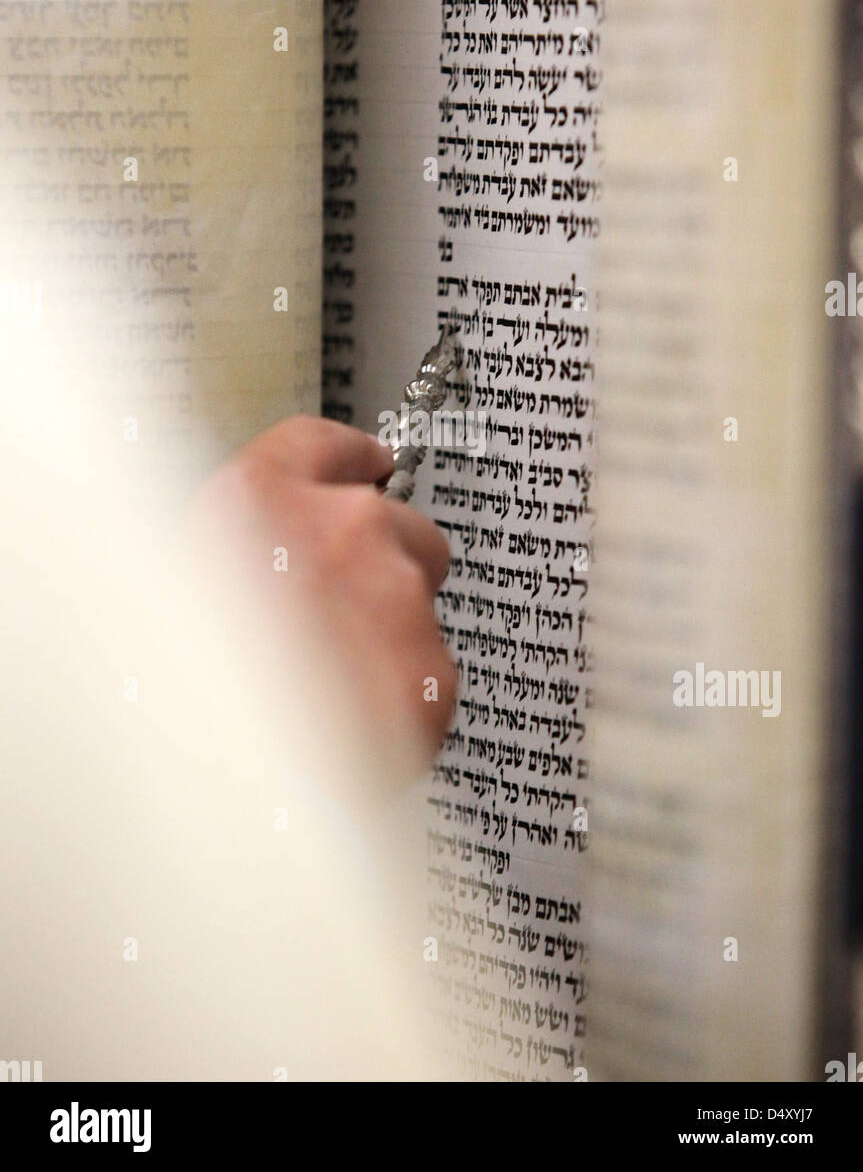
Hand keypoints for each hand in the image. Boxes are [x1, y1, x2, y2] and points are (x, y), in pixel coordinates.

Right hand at [190, 416, 456, 766]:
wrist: (227, 799)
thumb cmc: (182, 705)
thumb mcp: (182, 597)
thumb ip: (244, 554)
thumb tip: (278, 557)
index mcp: (257, 501)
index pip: (323, 445)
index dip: (348, 461)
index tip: (366, 466)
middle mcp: (339, 529)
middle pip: (392, 522)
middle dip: (380, 561)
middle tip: (333, 621)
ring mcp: (396, 595)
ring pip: (416, 600)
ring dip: (388, 633)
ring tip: (328, 692)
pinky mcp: (433, 668)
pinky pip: (428, 671)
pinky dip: (402, 698)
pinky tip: (352, 728)